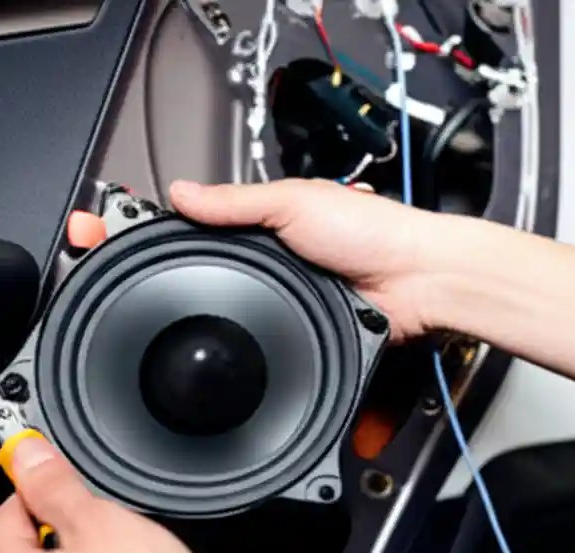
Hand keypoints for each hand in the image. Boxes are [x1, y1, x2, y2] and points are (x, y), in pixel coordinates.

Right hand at [169, 179, 452, 341]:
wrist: (418, 280)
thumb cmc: (374, 232)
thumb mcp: (293, 202)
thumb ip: (237, 201)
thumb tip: (183, 193)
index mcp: (280, 219)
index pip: (221, 226)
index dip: (190, 236)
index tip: (156, 242)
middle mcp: (288, 257)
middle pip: (231, 272)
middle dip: (212, 281)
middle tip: (184, 284)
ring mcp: (300, 294)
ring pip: (250, 308)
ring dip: (242, 312)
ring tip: (223, 311)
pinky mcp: (311, 328)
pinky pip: (277, 335)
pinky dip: (269, 337)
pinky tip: (260, 334)